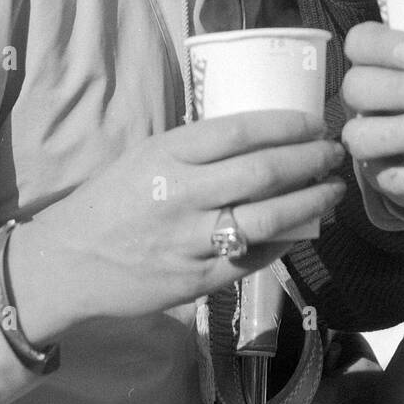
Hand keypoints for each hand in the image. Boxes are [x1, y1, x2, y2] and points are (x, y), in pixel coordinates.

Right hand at [8, 111, 345, 337]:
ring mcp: (190, 240)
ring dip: (310, 203)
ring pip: (267, 218)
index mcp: (167, 155)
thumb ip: (196, 147)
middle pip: (263, 172)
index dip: (286, 125)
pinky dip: (284, 242)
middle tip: (335, 153)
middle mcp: (181, 194)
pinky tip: (304, 229)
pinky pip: (253, 259)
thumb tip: (258, 134)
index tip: (313, 123)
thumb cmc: (111, 201)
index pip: (240, 131)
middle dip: (310, 161)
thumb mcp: (147, 156)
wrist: (67, 263)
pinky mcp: (196, 280)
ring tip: (332, 191)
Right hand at [340, 21, 403, 210]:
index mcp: (376, 59)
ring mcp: (367, 137)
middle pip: (356, 87)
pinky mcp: (382, 176)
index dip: (382, 46)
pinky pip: (392, 180)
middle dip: (399, 90)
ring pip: (361, 136)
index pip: (361, 42)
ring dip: (403, 132)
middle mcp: (361, 97)